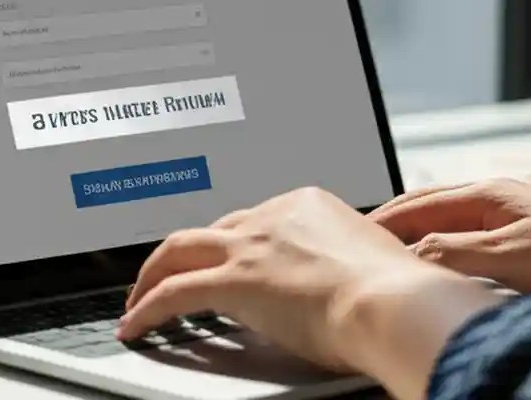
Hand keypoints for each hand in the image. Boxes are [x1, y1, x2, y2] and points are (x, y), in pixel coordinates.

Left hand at [120, 187, 503, 399]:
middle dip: (187, 253)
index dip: (234, 244)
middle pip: (213, 229)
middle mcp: (274, 215)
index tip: (229, 262)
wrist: (390, 302)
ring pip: (181, 250)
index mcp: (309, 204)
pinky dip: (147, 308)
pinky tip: (136, 325)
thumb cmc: (395, 291)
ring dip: (153, 274)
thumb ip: (345, 261)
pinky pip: (173, 292)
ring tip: (139, 297)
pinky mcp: (233, 281)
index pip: (255, 220)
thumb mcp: (371, 259)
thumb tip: (344, 281)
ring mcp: (251, 245)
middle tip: (169, 274)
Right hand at [369, 176, 530, 305]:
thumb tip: (411, 256)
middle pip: (440, 206)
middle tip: (371, 241)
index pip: (420, 203)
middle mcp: (511, 194)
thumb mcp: (511, 259)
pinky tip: (471, 266)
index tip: (353, 232)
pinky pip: (493, 236)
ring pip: (467, 222)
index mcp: (494, 192)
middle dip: (404, 222)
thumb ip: (454, 254)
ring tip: (412, 256)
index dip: (383, 219)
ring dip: (435, 236)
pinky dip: (467, 247)